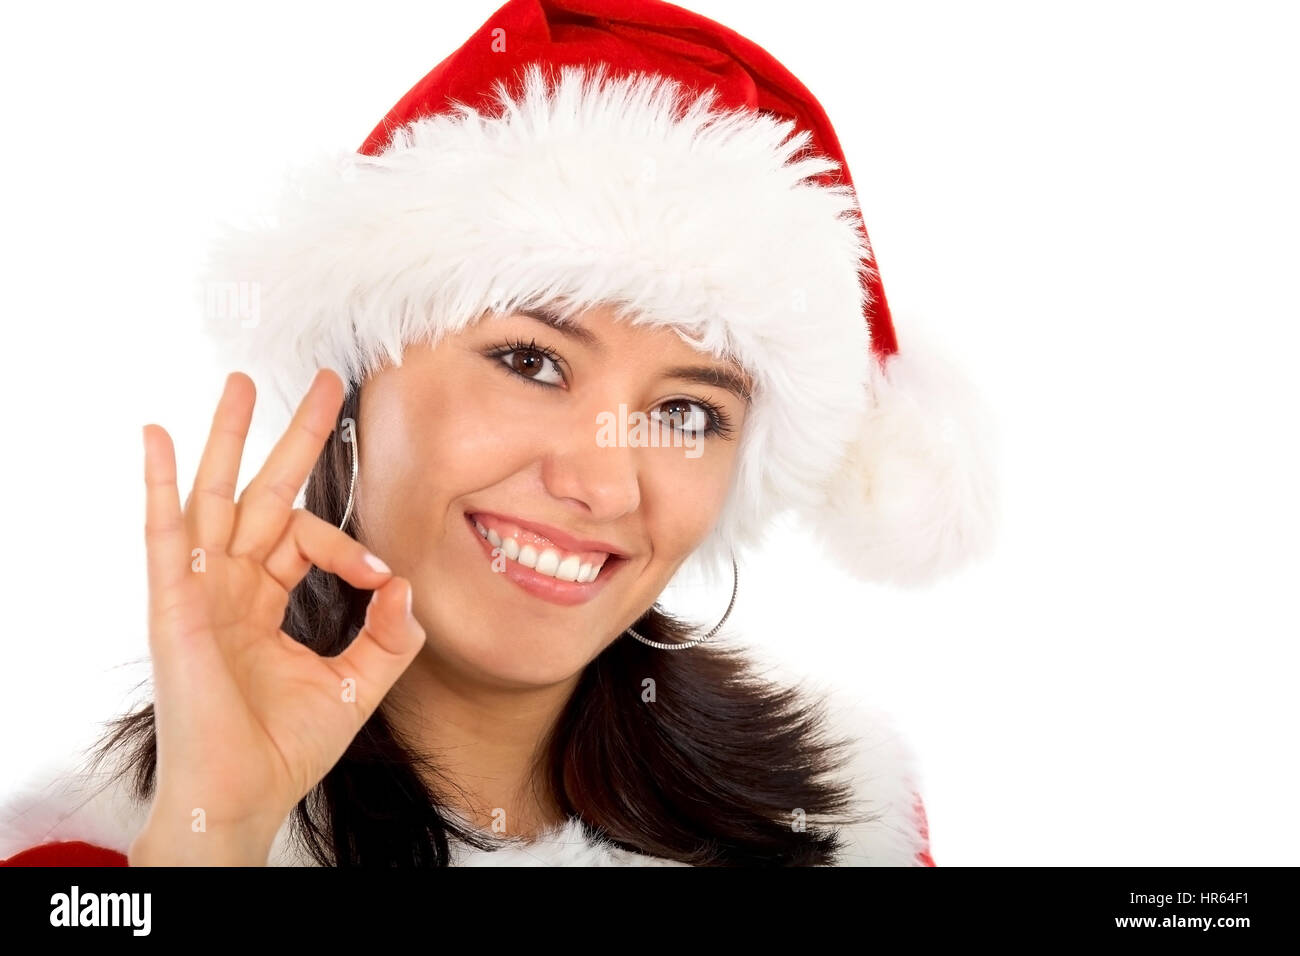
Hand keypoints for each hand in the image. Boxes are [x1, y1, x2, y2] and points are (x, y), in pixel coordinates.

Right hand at [132, 369, 424, 862]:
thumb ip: (389, 634)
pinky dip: (159, 484)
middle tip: (323, 384)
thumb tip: (408, 584)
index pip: (310, 540)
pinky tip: (157, 436)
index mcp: (266, 600)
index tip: (384, 577)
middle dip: (294, 438)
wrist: (245, 793)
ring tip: (242, 383)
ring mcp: (200, 591)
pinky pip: (164, 534)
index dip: (352, 546)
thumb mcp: (358, 682)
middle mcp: (231, 587)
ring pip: (216, 496)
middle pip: (264, 494)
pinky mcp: (175, 605)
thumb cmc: (287, 747)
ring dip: (228, 437)